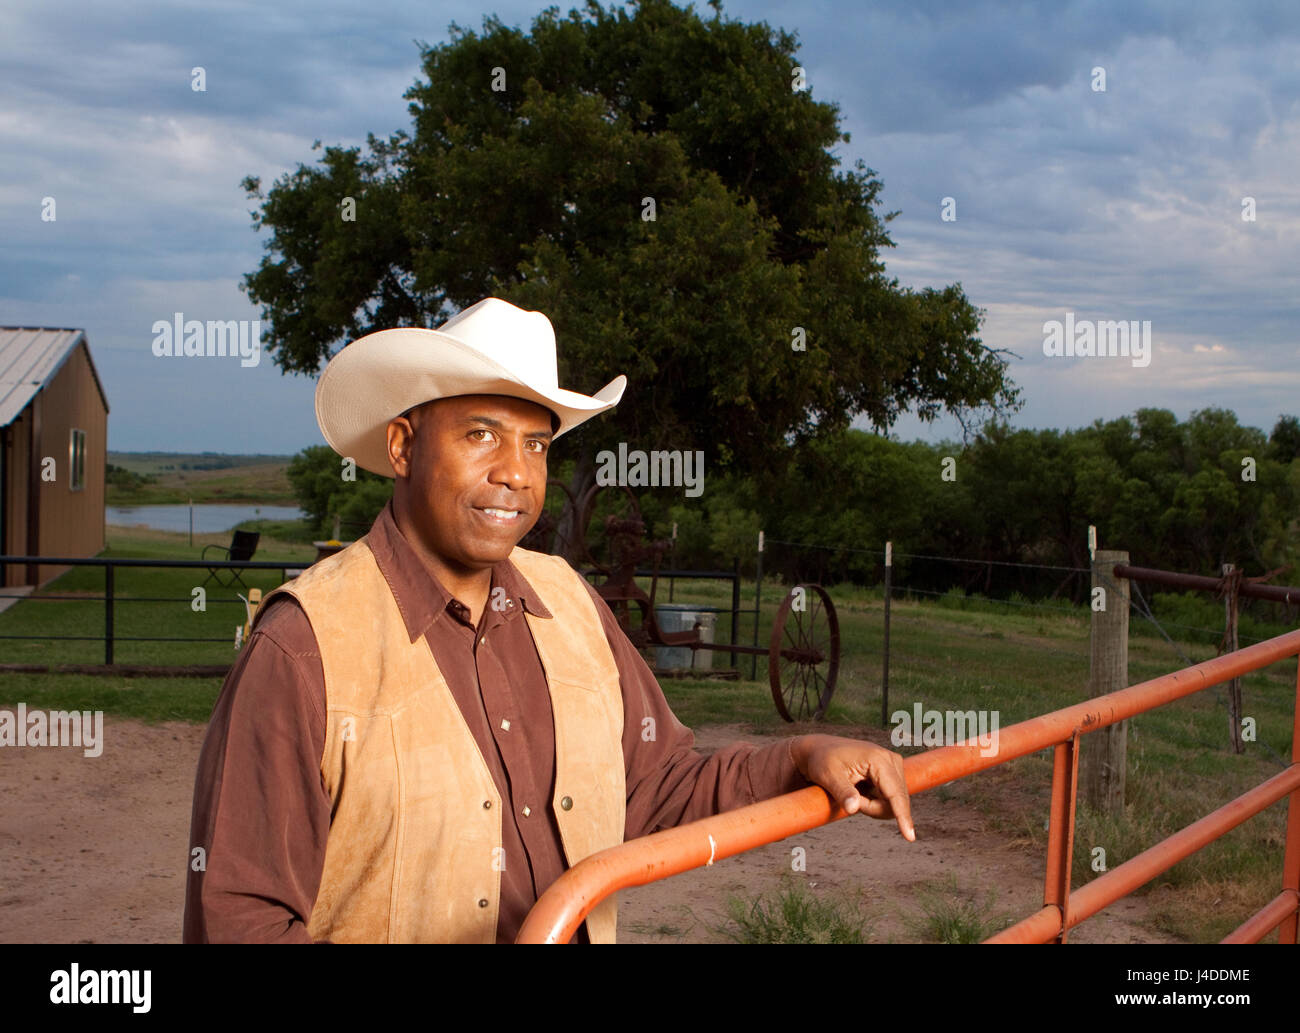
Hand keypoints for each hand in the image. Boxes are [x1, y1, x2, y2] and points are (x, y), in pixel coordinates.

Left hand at [790, 734, 915, 841]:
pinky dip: (874, 801)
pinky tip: (860, 790)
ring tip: (853, 792)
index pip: (895, 794)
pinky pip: (890, 798)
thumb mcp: (828, 776)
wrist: (821, 751)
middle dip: (872, 808)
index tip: (910, 837)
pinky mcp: (892, 772)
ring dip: (873, 805)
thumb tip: (853, 808)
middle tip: (850, 799)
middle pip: (894, 802)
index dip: (902, 816)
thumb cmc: (822, 761)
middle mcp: (891, 759)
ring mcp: (894, 765)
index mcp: (879, 759)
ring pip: (893, 802)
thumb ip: (842, 792)